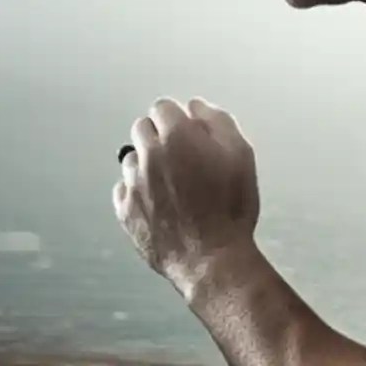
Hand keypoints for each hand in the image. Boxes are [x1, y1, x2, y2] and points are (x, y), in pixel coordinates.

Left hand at [112, 97, 259, 291]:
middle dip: (160, 136)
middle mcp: (149, 155)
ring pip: (132, 158)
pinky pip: (123, 188)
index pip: (163, 107)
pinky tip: (159, 203)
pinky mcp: (124, 209)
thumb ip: (218, 121)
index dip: (178, 118)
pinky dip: (138, 190)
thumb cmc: (231, 207)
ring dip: (148, 163)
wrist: (212, 259)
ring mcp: (133, 183)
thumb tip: (196, 106)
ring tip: (173, 186)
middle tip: (183, 158)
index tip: (189, 133)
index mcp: (177, 136)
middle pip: (142, 128)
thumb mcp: (242, 155)